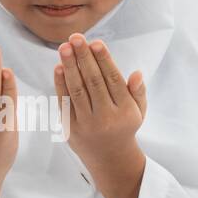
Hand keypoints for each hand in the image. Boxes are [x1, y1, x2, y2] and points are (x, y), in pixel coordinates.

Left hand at [53, 32, 146, 170]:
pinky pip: (65, 102)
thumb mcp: (138, 111)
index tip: (95, 42)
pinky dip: (60, 84)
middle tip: (76, 37)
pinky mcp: (71, 129)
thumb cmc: (124, 127)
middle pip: (93, 82)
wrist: (109, 159)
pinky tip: (59, 67)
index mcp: (125, 111)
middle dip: (83, 57)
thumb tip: (136, 73)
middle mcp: (106, 118)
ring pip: (77, 90)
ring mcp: (87, 124)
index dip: (104, 60)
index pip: (113, 80)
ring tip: (64, 47)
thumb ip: (138, 92)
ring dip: (70, 66)